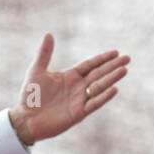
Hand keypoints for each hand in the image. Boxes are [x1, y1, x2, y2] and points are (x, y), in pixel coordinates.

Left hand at [6, 33, 129, 145]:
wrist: (25, 119)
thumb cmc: (30, 96)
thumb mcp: (36, 70)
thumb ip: (44, 53)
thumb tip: (48, 34)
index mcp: (70, 76)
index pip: (91, 65)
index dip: (103, 58)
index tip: (116, 52)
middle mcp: (77, 87)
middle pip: (99, 74)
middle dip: (113, 66)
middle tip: (128, 58)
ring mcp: (79, 100)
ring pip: (99, 87)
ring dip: (112, 79)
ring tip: (124, 70)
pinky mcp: (78, 114)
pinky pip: (94, 104)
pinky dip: (104, 97)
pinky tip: (114, 89)